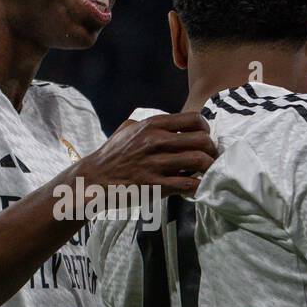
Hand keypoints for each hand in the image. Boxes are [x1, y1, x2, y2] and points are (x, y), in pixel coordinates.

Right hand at [79, 112, 217, 197]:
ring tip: (207, 173)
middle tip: (210, 158)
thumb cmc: (112, 155)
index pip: (194, 119)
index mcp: (152, 125)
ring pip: (199, 161)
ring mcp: (156, 164)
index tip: (204, 138)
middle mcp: (156, 141)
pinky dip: (198, 186)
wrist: (94, 179)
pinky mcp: (155, 186)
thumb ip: (148, 123)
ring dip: (208, 168)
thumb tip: (168, 121)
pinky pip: (188, 184)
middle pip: (202, 140)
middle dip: (212, 150)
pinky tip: (197, 188)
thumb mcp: (127, 129)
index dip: (205, 129)